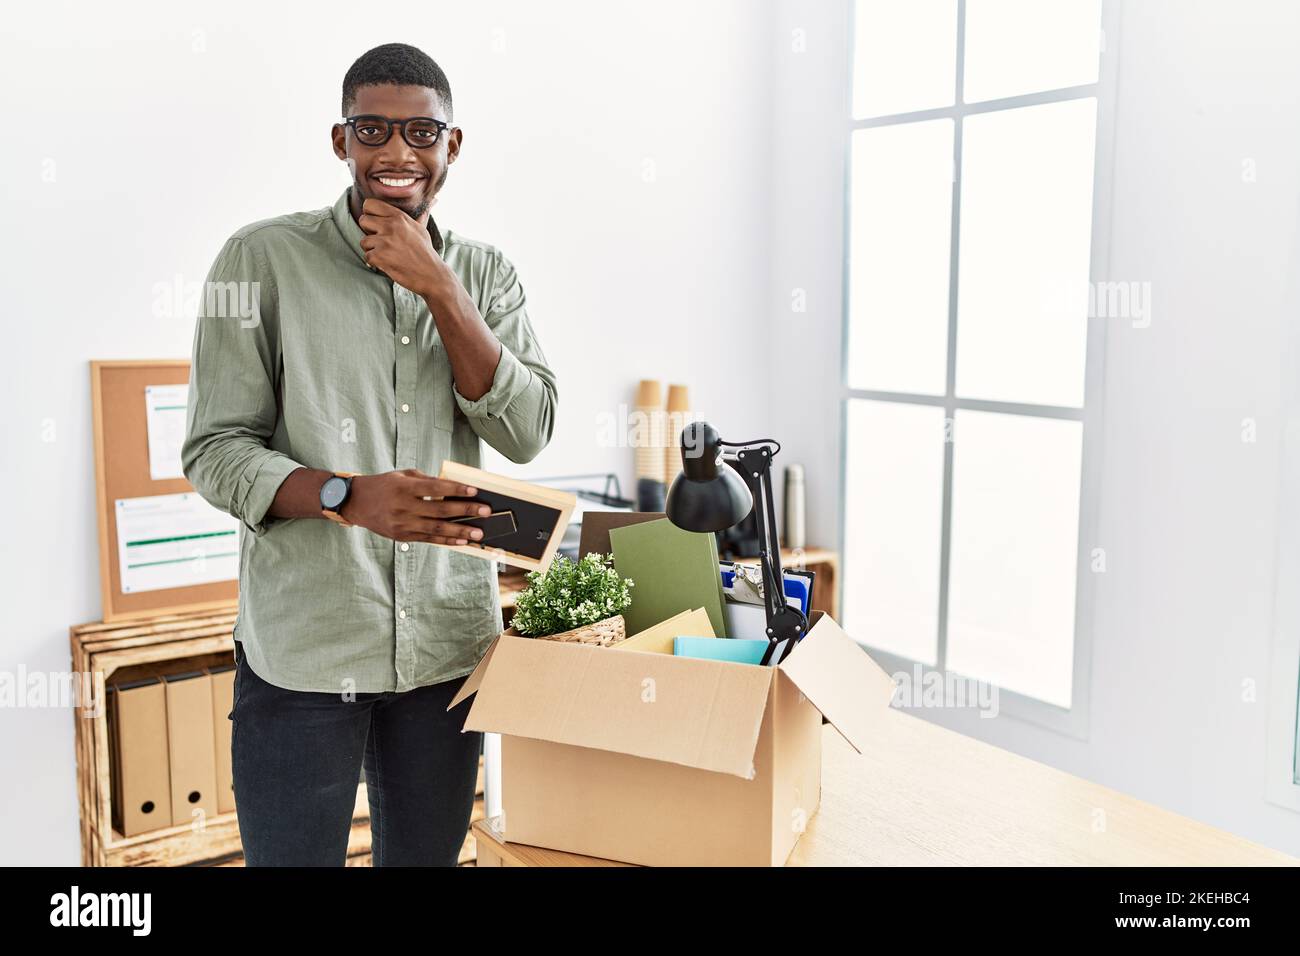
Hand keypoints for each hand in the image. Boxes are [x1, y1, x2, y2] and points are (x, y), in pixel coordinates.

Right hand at [341, 468, 492, 544]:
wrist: (356, 503)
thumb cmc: (384, 485)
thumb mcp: (403, 476)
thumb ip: (427, 481)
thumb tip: (453, 487)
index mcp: (404, 487)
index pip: (435, 488)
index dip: (456, 490)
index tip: (474, 491)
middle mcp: (404, 507)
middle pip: (440, 510)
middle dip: (465, 511)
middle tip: (486, 512)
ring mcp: (403, 524)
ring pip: (437, 529)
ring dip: (460, 531)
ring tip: (479, 533)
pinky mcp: (402, 536)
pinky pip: (429, 539)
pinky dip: (447, 541)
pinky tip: (461, 541)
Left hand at [357, 198, 448, 295]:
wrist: (431, 274)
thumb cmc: (426, 253)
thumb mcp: (422, 230)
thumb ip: (417, 216)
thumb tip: (433, 200)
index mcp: (399, 217)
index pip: (369, 204)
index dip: (370, 214)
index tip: (376, 224)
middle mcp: (391, 226)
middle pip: (363, 220)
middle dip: (369, 232)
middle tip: (381, 242)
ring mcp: (385, 241)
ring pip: (364, 241)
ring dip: (372, 250)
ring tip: (387, 255)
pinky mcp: (380, 256)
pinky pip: (367, 256)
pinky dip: (375, 263)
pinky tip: (387, 263)